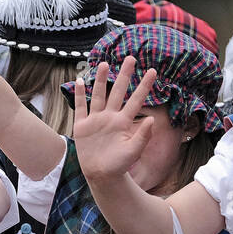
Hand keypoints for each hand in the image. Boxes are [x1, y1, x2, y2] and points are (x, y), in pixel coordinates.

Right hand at [72, 58, 158, 182]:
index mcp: (124, 122)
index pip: (136, 100)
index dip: (144, 86)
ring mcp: (96, 120)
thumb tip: (153, 119)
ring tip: (104, 64)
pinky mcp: (82, 126)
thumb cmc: (119, 165)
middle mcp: (110, 117)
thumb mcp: (133, 151)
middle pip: (118, 91)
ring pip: (99, 95)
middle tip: (131, 58)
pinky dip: (80, 95)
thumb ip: (142, 136)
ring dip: (100, 80)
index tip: (153, 71)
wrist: (101, 175)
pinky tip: (80, 81)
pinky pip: (81, 107)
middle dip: (124, 75)